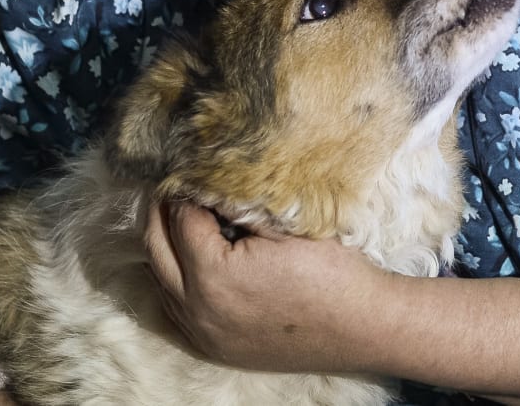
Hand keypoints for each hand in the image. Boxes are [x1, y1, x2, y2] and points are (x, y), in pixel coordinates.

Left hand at [142, 200, 389, 373]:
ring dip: (165, 249)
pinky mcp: (217, 349)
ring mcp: (205, 334)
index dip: (185, 190)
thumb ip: (239, 204)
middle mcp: (198, 309)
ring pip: (161, 283)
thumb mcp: (285, 224)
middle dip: (161, 214)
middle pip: (157, 250)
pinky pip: (178, 312)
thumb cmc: (332, 272)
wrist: (362, 326)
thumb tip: (209, 182)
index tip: (189, 171)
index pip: (181, 219)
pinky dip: (175, 283)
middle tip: (171, 188)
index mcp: (214, 274)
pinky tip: (189, 263)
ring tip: (177, 219)